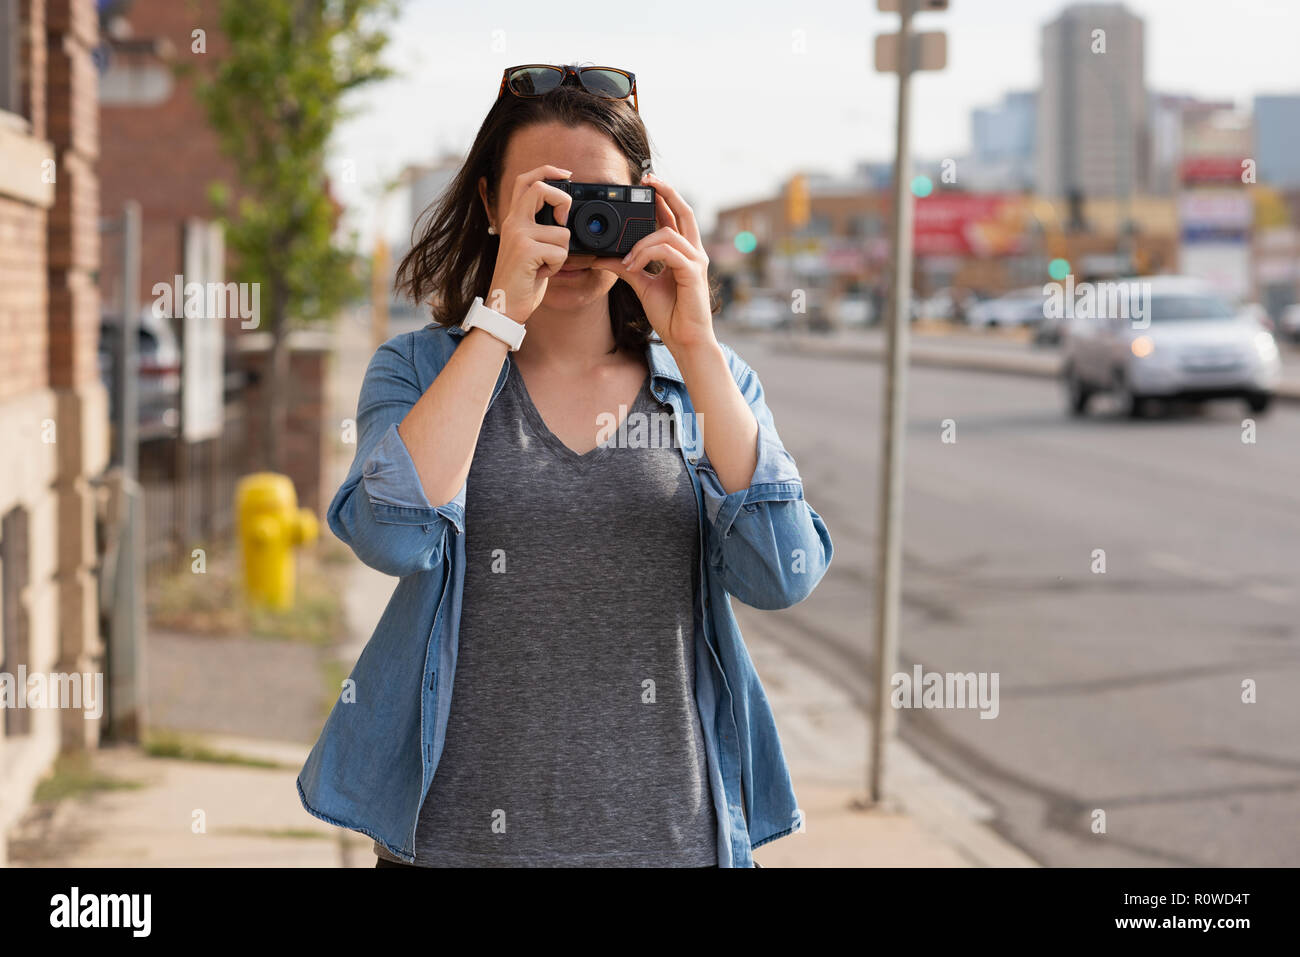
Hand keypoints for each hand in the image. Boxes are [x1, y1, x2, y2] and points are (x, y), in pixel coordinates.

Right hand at [486, 164, 574, 322]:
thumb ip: (540, 229)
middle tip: (563, 221)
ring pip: (562, 232)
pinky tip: (541, 273)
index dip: (547, 171)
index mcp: (513, 219)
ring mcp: (518, 235)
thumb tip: (565, 218)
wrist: (504, 306)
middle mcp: (513, 222)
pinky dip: (556, 266)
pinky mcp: (526, 251)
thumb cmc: (521, 280)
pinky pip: (560, 251)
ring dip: (560, 253)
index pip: (525, 180)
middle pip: (541, 188)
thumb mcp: (529, 248)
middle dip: (563, 200)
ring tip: (544, 264)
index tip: (567, 175)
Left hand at [593, 172, 715, 354]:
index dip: (664, 197)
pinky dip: (647, 254)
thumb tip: (602, 257)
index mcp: (682, 252)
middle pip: (684, 211)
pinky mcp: (693, 273)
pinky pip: (669, 251)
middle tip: (648, 179)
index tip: (647, 184)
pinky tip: (634, 266)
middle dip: (667, 192)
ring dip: (642, 242)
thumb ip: (626, 267)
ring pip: (668, 233)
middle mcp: (693, 252)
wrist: (684, 340)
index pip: (675, 217)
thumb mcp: (641, 284)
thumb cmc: (670, 314)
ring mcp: (695, 261)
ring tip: (628, 260)